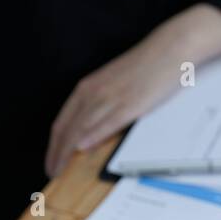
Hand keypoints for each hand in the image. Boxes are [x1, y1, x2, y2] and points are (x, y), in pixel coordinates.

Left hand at [44, 4, 220, 176]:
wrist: (171, 48)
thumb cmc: (146, 66)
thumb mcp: (116, 84)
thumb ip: (101, 105)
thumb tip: (90, 131)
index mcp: (89, 86)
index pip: (62, 121)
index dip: (53, 144)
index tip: (50, 160)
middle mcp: (95, 91)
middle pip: (67, 127)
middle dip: (55, 152)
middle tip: (51, 171)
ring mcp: (112, 96)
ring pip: (81, 127)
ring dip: (67, 150)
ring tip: (61, 169)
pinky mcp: (130, 102)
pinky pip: (107, 122)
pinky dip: (92, 136)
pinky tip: (83, 148)